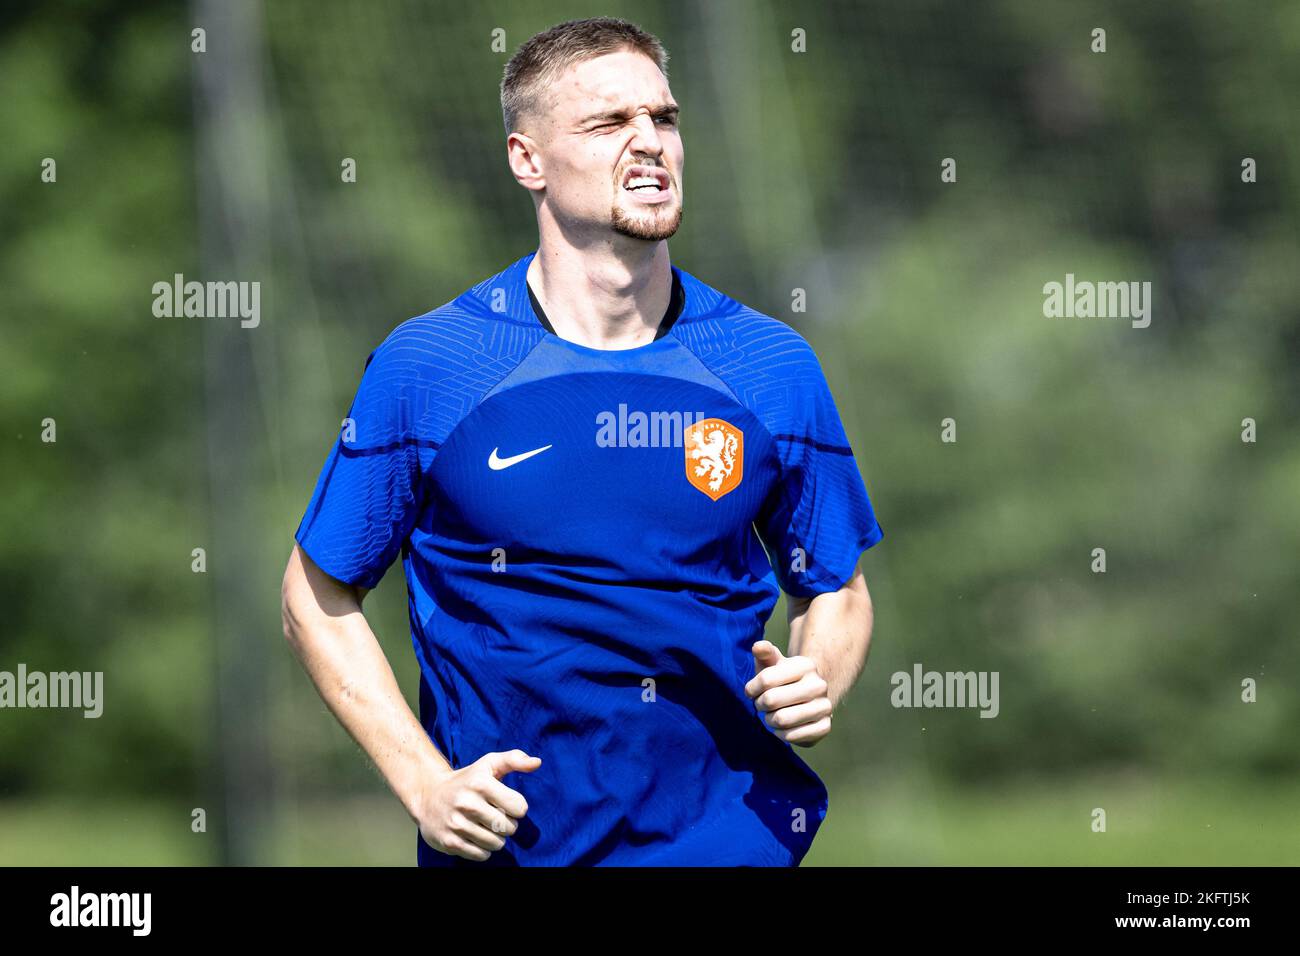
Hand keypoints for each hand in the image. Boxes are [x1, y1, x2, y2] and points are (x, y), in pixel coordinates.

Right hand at [413, 749, 539, 860]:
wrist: (428, 795)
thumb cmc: (467, 779)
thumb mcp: (488, 764)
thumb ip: (514, 759)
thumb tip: (537, 762)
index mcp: (480, 783)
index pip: (519, 807)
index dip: (517, 807)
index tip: (507, 803)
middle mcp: (467, 804)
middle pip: (509, 828)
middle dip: (508, 824)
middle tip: (496, 816)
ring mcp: (457, 824)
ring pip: (496, 844)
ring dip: (496, 838)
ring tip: (486, 826)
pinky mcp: (449, 842)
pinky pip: (481, 855)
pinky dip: (483, 850)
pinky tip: (476, 837)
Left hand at [745, 640, 832, 747]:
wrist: (807, 701)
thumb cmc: (782, 680)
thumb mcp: (773, 664)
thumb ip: (764, 653)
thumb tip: (757, 647)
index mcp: (805, 665)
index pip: (766, 679)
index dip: (751, 688)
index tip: (750, 691)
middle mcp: (819, 684)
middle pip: (771, 700)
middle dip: (759, 705)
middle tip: (760, 704)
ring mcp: (824, 706)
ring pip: (781, 719)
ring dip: (769, 720)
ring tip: (771, 715)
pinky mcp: (825, 727)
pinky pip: (792, 736)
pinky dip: (781, 734)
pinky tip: (782, 727)